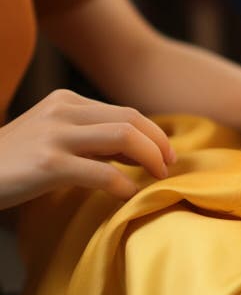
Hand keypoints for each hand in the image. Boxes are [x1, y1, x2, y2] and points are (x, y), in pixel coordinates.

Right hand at [0, 89, 175, 209]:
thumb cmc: (16, 163)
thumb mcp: (55, 138)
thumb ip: (92, 139)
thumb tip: (139, 152)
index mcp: (67, 101)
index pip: (126, 112)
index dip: (154, 133)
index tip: (167, 154)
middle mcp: (62, 110)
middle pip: (131, 120)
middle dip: (158, 144)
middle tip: (169, 166)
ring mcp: (54, 135)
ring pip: (123, 137)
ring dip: (150, 158)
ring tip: (157, 176)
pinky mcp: (48, 163)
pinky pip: (102, 173)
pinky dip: (124, 184)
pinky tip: (128, 194)